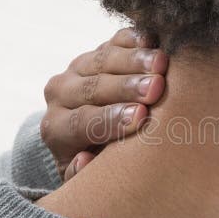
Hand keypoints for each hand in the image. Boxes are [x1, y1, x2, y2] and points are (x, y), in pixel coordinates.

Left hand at [41, 28, 167, 181]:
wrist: (90, 132)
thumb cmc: (100, 162)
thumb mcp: (89, 179)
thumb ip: (83, 173)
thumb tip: (85, 160)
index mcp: (57, 129)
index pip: (82, 122)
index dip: (111, 119)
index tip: (140, 117)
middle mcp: (62, 93)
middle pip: (93, 87)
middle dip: (126, 87)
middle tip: (155, 88)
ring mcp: (80, 67)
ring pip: (104, 58)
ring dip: (135, 60)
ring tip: (161, 62)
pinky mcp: (100, 49)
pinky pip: (117, 39)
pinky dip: (136, 38)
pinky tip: (156, 41)